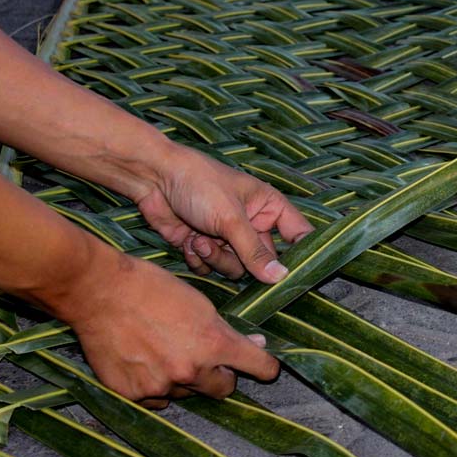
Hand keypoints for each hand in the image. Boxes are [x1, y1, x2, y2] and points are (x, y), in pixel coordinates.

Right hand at [66, 253, 278, 407]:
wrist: (99, 292)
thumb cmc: (151, 288)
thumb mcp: (200, 302)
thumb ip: (226, 330)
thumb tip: (254, 345)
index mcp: (213, 344)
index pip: (259, 367)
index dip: (266, 366)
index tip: (266, 366)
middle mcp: (190, 370)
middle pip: (223, 389)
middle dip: (221, 375)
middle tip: (207, 357)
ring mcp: (160, 386)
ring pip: (187, 393)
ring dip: (185, 379)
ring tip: (165, 349)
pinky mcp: (133, 394)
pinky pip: (156, 399)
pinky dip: (156, 385)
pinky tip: (145, 360)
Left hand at [134, 145, 312, 282]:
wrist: (154, 179)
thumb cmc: (200, 185)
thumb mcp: (231, 219)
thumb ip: (255, 252)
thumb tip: (281, 277)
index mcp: (269, 207)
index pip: (299, 234)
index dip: (302, 255)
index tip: (298, 275)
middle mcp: (253, 224)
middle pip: (264, 260)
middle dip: (244, 260)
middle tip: (230, 252)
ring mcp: (228, 237)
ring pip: (236, 268)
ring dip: (216, 258)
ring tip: (200, 240)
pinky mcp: (205, 246)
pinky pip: (212, 268)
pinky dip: (199, 259)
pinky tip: (188, 241)